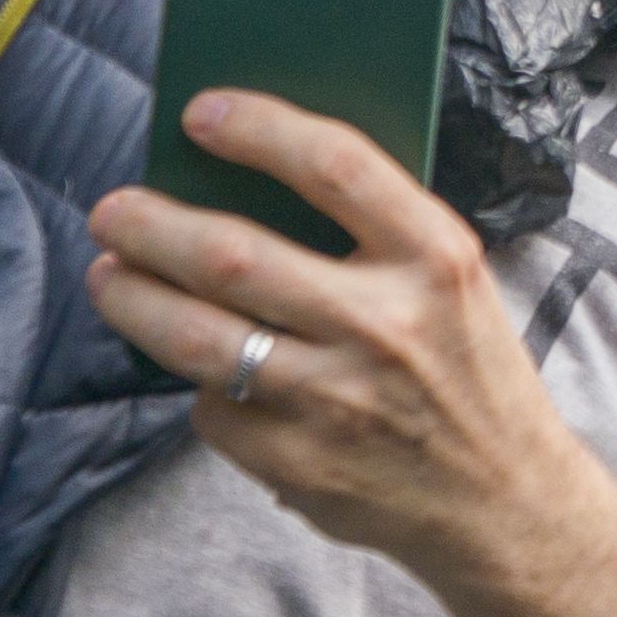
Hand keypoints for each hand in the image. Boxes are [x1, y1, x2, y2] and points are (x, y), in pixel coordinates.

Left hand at [81, 87, 599, 595]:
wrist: (507, 503)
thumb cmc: (469, 371)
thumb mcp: (454, 283)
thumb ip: (377, 233)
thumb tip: (249, 180)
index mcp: (437, 259)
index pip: (335, 166)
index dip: (259, 130)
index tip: (200, 114)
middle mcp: (387, 324)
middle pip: (233, 255)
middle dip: (151, 226)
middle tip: (113, 211)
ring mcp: (338, 401)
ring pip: (196, 338)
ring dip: (133, 299)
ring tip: (108, 275)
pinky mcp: (299, 465)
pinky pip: (215, 409)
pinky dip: (203, 386)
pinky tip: (205, 372)